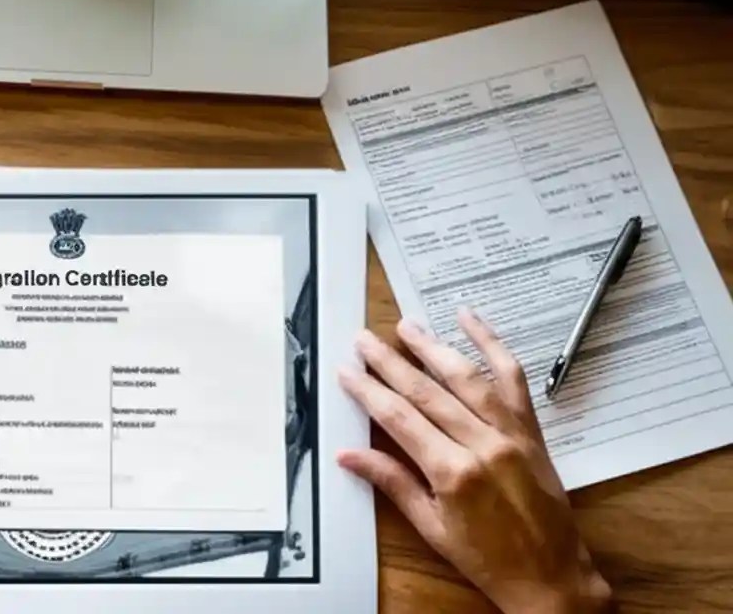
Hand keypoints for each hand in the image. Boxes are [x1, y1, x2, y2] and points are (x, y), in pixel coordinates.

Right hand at [338, 309, 612, 613]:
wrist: (551, 576)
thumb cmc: (487, 559)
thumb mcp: (431, 527)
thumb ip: (393, 482)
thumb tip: (349, 454)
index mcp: (452, 472)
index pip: (399, 418)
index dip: (368, 392)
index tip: (347, 371)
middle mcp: (482, 445)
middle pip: (427, 392)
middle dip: (390, 362)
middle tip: (363, 340)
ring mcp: (510, 433)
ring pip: (466, 377)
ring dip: (433, 348)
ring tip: (406, 326)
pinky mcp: (531, 429)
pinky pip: (513, 378)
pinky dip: (493, 345)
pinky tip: (470, 320)